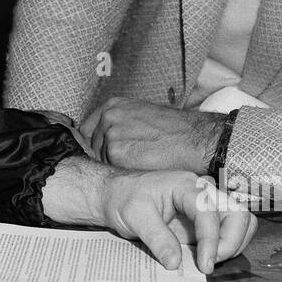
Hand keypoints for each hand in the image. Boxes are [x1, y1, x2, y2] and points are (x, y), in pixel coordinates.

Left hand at [79, 96, 222, 172]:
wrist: (194, 140)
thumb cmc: (175, 130)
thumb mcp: (142, 114)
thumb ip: (121, 123)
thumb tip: (106, 138)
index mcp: (113, 106)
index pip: (87, 131)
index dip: (95, 145)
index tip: (103, 154)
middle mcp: (108, 117)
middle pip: (92, 147)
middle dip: (104, 158)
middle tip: (124, 165)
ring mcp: (110, 135)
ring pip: (100, 160)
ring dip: (112, 168)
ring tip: (133, 169)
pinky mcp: (116, 154)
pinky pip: (109, 170)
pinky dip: (119, 175)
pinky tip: (134, 174)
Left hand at [98, 169, 256, 272]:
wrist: (115, 196)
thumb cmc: (124, 198)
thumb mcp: (134, 216)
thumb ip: (157, 238)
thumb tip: (175, 264)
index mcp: (186, 186)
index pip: (210, 212)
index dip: (211, 240)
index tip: (204, 265)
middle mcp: (202, 194)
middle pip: (238, 214)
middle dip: (232, 242)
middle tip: (209, 264)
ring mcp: (205, 209)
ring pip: (240, 223)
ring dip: (232, 246)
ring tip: (208, 263)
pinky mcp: (202, 224)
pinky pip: (226, 234)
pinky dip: (224, 249)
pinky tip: (205, 260)